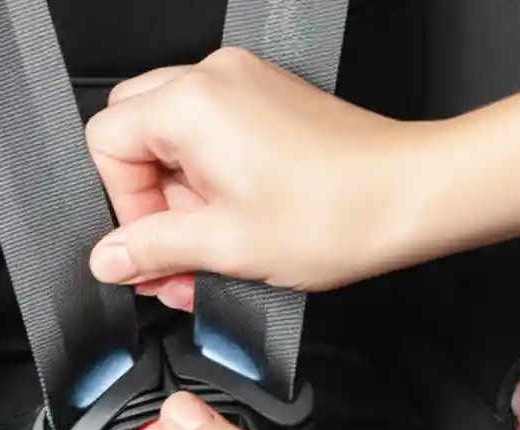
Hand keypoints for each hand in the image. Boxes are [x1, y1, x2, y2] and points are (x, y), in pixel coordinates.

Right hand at [85, 48, 447, 310]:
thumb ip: (152, 249)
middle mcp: (213, 80)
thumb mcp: (226, 245)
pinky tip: (234, 222)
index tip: (150, 246)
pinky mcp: (268, 99)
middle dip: (145, 200)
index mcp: (191, 104)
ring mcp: (243, 84)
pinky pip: (210, 131)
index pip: (106, 142)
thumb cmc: (337, 212)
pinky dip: (208, 178)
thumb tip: (108, 259)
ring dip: (178, 196)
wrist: (413, 194)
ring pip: (171, 136)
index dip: (121, 204)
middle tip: (172, 249)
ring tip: (210, 246)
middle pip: (133, 133)